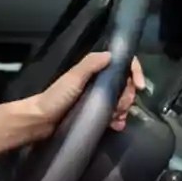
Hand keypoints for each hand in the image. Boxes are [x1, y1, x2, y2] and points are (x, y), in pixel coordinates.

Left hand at [29, 52, 144, 135]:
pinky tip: (116, 125)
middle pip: (125, 85)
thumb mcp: (73, 78)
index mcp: (94, 71)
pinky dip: (118, 120)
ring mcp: (97, 100)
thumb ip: (90, 65)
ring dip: (124, 110)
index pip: (122, 65)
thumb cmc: (55, 98)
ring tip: (116, 118)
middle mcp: (98, 83)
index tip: (140, 86)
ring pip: (122, 101)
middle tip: (120, 106)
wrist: (40, 122)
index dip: (135, 72)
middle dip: (128, 96)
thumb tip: (111, 55)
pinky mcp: (95, 115)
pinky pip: (114, 116)